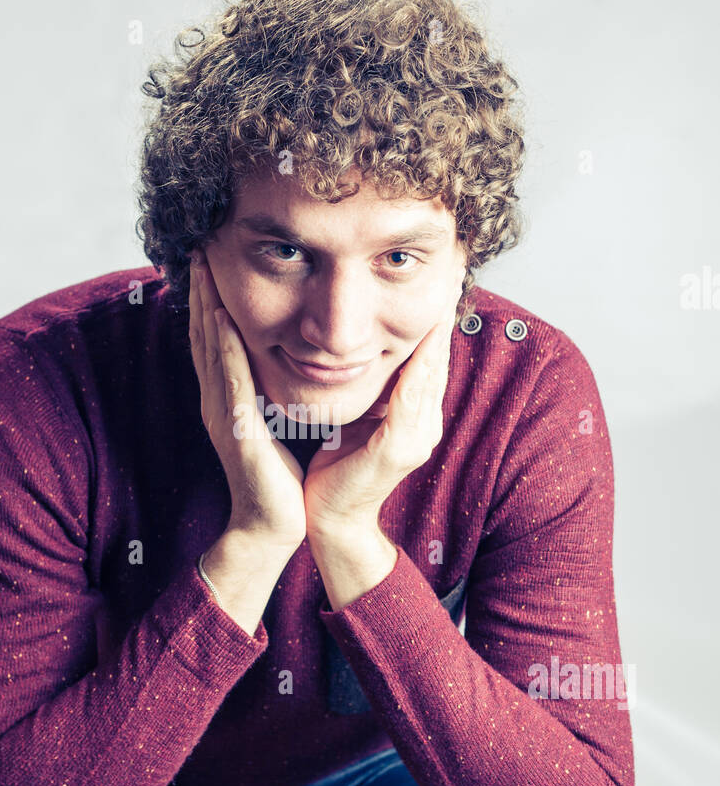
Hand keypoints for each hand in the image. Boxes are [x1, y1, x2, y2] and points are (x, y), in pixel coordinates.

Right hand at [188, 251, 306, 549]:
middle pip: (204, 332)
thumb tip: (284, 361)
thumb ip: (268, 393)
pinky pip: (229, 378)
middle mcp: (218, 398)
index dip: (210, 296)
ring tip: (204, 266)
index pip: (215, 336)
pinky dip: (225, 346)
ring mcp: (222, 412)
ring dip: (206, 305)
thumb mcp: (273, 423)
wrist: (274, 526)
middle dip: (202, 288)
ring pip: (211, 347)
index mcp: (226, 396)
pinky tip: (223, 318)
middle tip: (200, 244)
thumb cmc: (280, 478)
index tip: (212, 257)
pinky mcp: (236, 428)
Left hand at [303, 270, 464, 537]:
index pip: (431, 355)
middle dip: (448, 311)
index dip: (439, 316)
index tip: (445, 274)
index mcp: (415, 414)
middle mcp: (425, 423)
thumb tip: (373, 352)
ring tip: (446, 290)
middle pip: (440, 356)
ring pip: (431, 371)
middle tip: (456, 266)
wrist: (328, 519)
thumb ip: (375, 390)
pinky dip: (417, 363)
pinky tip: (421, 337)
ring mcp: (417, 437)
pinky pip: (411, 397)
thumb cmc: (336, 468)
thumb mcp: (359, 418)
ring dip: (438, 330)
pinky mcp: (400, 448)